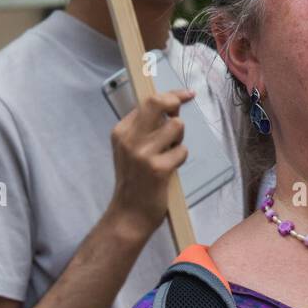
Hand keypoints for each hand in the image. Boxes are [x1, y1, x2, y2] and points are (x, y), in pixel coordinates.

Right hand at [107, 88, 192, 238]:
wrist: (129, 214)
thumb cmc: (135, 180)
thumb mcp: (130, 149)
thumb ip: (145, 128)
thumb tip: (171, 105)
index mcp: (121, 131)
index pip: (148, 101)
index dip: (171, 95)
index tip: (186, 94)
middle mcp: (129, 138)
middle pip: (157, 103)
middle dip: (175, 101)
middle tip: (182, 109)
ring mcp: (142, 153)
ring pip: (176, 126)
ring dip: (179, 139)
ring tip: (169, 153)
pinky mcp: (157, 168)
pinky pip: (182, 150)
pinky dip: (180, 158)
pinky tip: (169, 169)